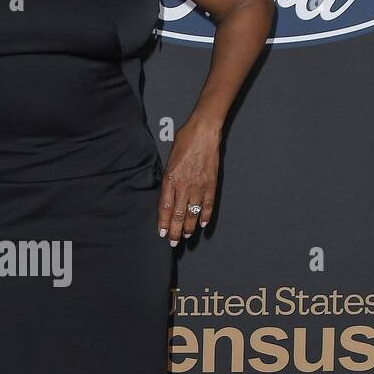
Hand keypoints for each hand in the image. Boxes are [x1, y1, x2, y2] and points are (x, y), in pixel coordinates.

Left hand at [159, 116, 220, 243]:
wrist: (204, 131)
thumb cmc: (184, 141)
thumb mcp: (170, 160)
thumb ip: (169, 179)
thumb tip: (168, 196)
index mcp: (170, 179)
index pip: (165, 207)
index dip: (163, 222)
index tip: (162, 233)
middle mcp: (184, 185)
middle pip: (178, 215)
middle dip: (175, 231)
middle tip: (173, 242)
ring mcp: (199, 186)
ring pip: (193, 213)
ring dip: (189, 227)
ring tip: (186, 236)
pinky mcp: (211, 184)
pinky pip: (208, 205)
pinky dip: (205, 216)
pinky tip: (202, 224)